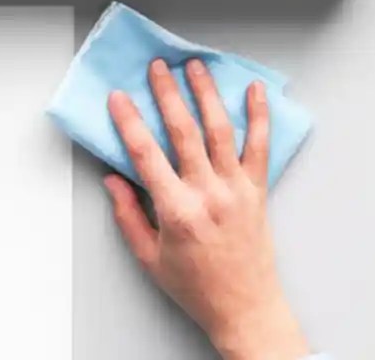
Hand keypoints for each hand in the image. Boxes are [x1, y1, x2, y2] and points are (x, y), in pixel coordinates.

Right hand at [104, 59, 311, 359]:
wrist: (245, 307)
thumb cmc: (196, 286)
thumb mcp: (149, 258)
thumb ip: (128, 215)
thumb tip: (113, 180)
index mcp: (176, 211)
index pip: (146, 155)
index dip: (129, 122)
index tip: (119, 98)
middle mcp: (208, 194)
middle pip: (184, 132)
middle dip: (168, 94)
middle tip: (158, 67)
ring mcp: (236, 189)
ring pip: (220, 130)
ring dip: (207, 94)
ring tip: (197, 67)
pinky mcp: (258, 190)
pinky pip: (261, 146)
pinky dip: (259, 116)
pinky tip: (255, 91)